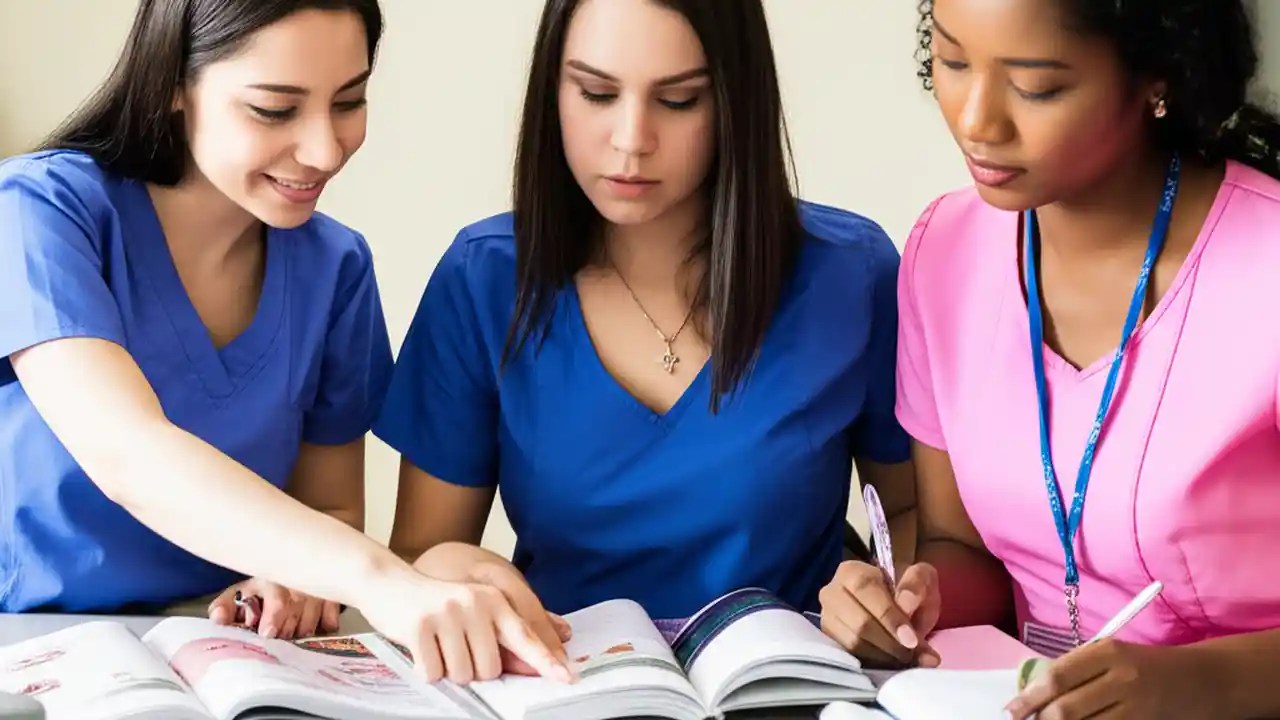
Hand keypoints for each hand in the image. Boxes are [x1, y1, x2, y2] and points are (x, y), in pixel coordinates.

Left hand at [208, 578, 340, 639]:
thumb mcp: (241, 590)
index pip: (278, 604)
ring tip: (289, 625)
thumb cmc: (267, 582)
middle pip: (292, 624)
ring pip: (310, 628)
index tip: (267, 631)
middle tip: (274, 631)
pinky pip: (330, 625)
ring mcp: (318, 594)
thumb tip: (218, 620)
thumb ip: (225, 607)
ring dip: (298, 632)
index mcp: (272, 582)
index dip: (272, 621)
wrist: (300, 556)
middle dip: (281, 634)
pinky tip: (310, 621)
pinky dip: (321, 628)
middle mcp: (298, 587)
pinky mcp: (334, 600)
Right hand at [412, 542, 571, 674]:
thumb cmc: (436, 605)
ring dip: (448, 669)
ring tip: (437, 643)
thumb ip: (504, 635)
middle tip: (454, 646)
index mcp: (494, 600)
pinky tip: (421, 646)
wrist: (388, 583)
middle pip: (490, 668)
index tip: (566, 677)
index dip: (545, 660)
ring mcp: (448, 613)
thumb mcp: (474, 610)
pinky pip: (433, 672)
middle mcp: (475, 603)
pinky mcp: (420, 626)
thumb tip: (531, 665)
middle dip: (472, 669)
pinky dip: (426, 668)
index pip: (525, 636)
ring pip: (462, 674)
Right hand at [818, 560, 941, 667]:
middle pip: (858, 624)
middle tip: (916, 655)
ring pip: (854, 645)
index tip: (911, 640)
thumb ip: (915, 585)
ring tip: (910, 660)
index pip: (865, 590)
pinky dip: (876, 665)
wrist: (901, 610)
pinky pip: (852, 659)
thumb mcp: (921, 579)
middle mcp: (831, 594)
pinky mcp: (831, 643)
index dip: (888, 616)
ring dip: (885, 657)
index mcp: (851, 572)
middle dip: (890, 643)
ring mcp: (828, 620)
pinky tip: (894, 664)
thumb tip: (905, 604)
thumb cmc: (908, 592)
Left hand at [1005, 639, 1214, 719]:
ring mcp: (1137, 708)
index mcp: (1108, 652)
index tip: (1009, 712)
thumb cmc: (1143, 665)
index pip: (1057, 678)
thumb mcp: (1110, 655)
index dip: (1028, 699)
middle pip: (1067, 710)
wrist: (1200, 680)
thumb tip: (1031, 694)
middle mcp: (1122, 679)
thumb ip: (1075, 669)